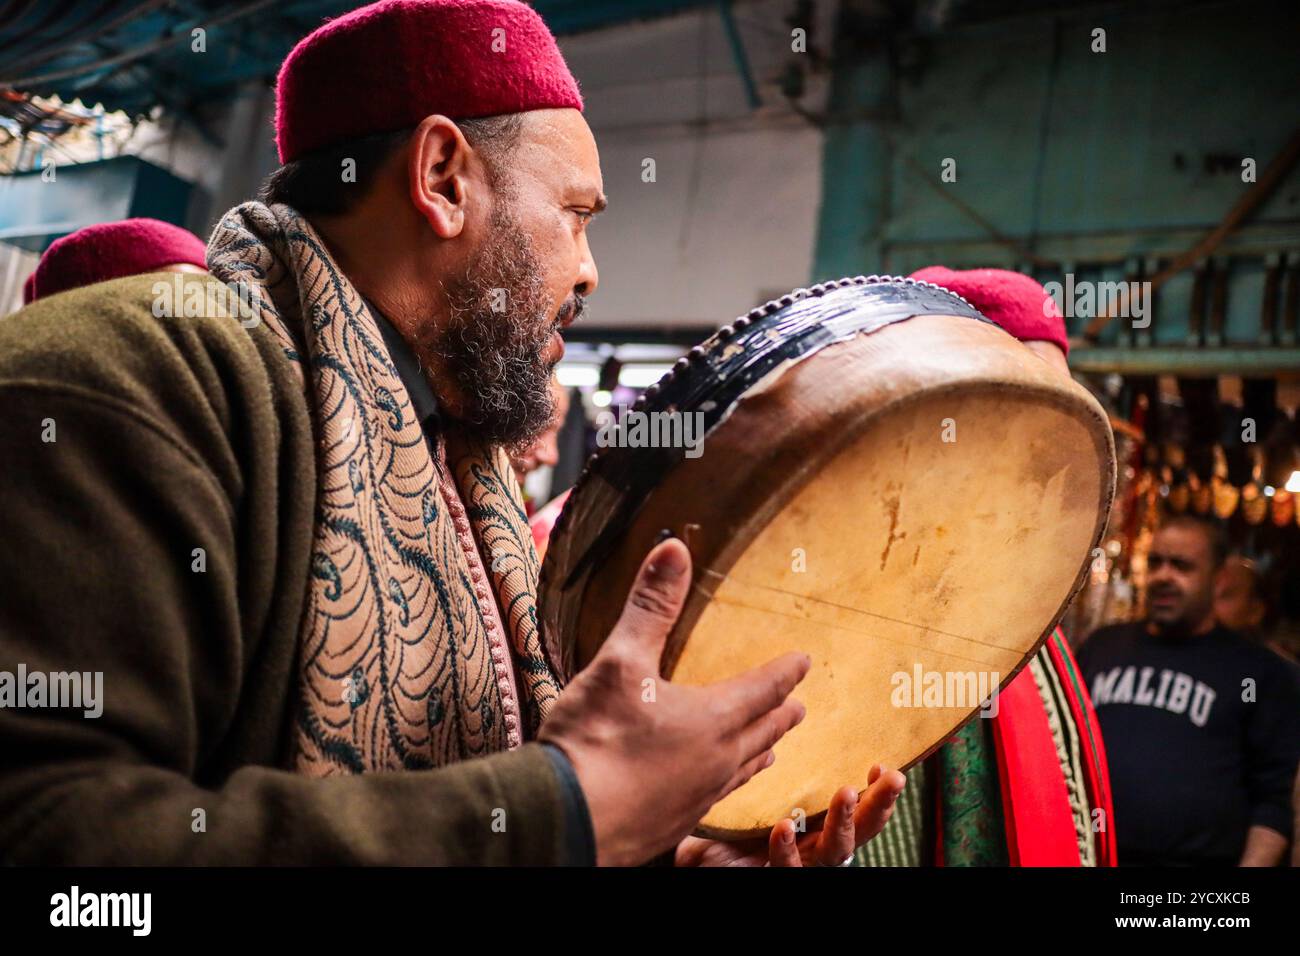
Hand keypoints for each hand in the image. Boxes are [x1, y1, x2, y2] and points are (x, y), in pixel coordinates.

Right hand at [540, 537, 810, 866]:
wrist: (564, 820)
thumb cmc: (593, 739)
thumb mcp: (620, 661)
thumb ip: (651, 606)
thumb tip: (674, 549)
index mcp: (713, 719)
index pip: (763, 688)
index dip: (786, 672)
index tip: (805, 661)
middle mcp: (716, 760)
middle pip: (762, 733)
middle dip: (781, 715)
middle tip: (799, 707)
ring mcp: (698, 797)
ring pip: (743, 771)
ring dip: (761, 754)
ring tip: (770, 752)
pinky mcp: (674, 823)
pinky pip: (716, 799)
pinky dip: (728, 785)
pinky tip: (712, 789)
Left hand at [674, 764, 906, 866]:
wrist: (699, 864)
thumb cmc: (725, 830)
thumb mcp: (747, 792)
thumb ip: (756, 759)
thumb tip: (764, 707)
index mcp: (814, 824)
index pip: (856, 807)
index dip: (875, 790)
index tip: (882, 764)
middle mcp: (814, 845)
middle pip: (860, 827)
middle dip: (879, 802)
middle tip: (893, 777)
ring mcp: (799, 863)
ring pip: (835, 849)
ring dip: (844, 821)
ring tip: (846, 792)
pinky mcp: (773, 875)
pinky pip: (788, 867)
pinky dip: (787, 848)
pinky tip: (783, 827)